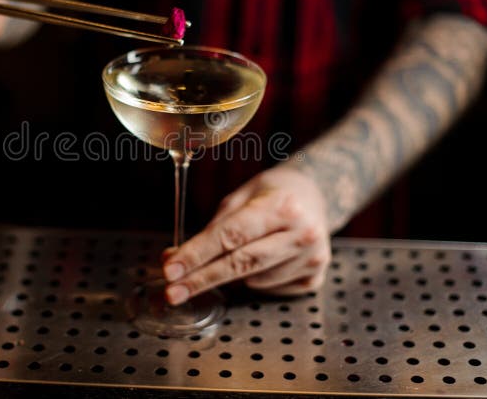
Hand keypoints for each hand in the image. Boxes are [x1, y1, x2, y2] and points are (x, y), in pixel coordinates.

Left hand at [161, 164, 331, 304]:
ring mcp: (312, 259)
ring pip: (252, 281)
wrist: (316, 196)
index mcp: (282, 206)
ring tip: (237, 252)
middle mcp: (302, 234)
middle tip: (173, 292)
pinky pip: (268, 289)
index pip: (230, 236)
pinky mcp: (314, 278)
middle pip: (240, 264)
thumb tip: (175, 259)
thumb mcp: (241, 196)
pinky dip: (254, 280)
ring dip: (231, 275)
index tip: (170, 270)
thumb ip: (211, 228)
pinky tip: (262, 260)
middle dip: (201, 279)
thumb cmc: (272, 193)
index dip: (197, 255)